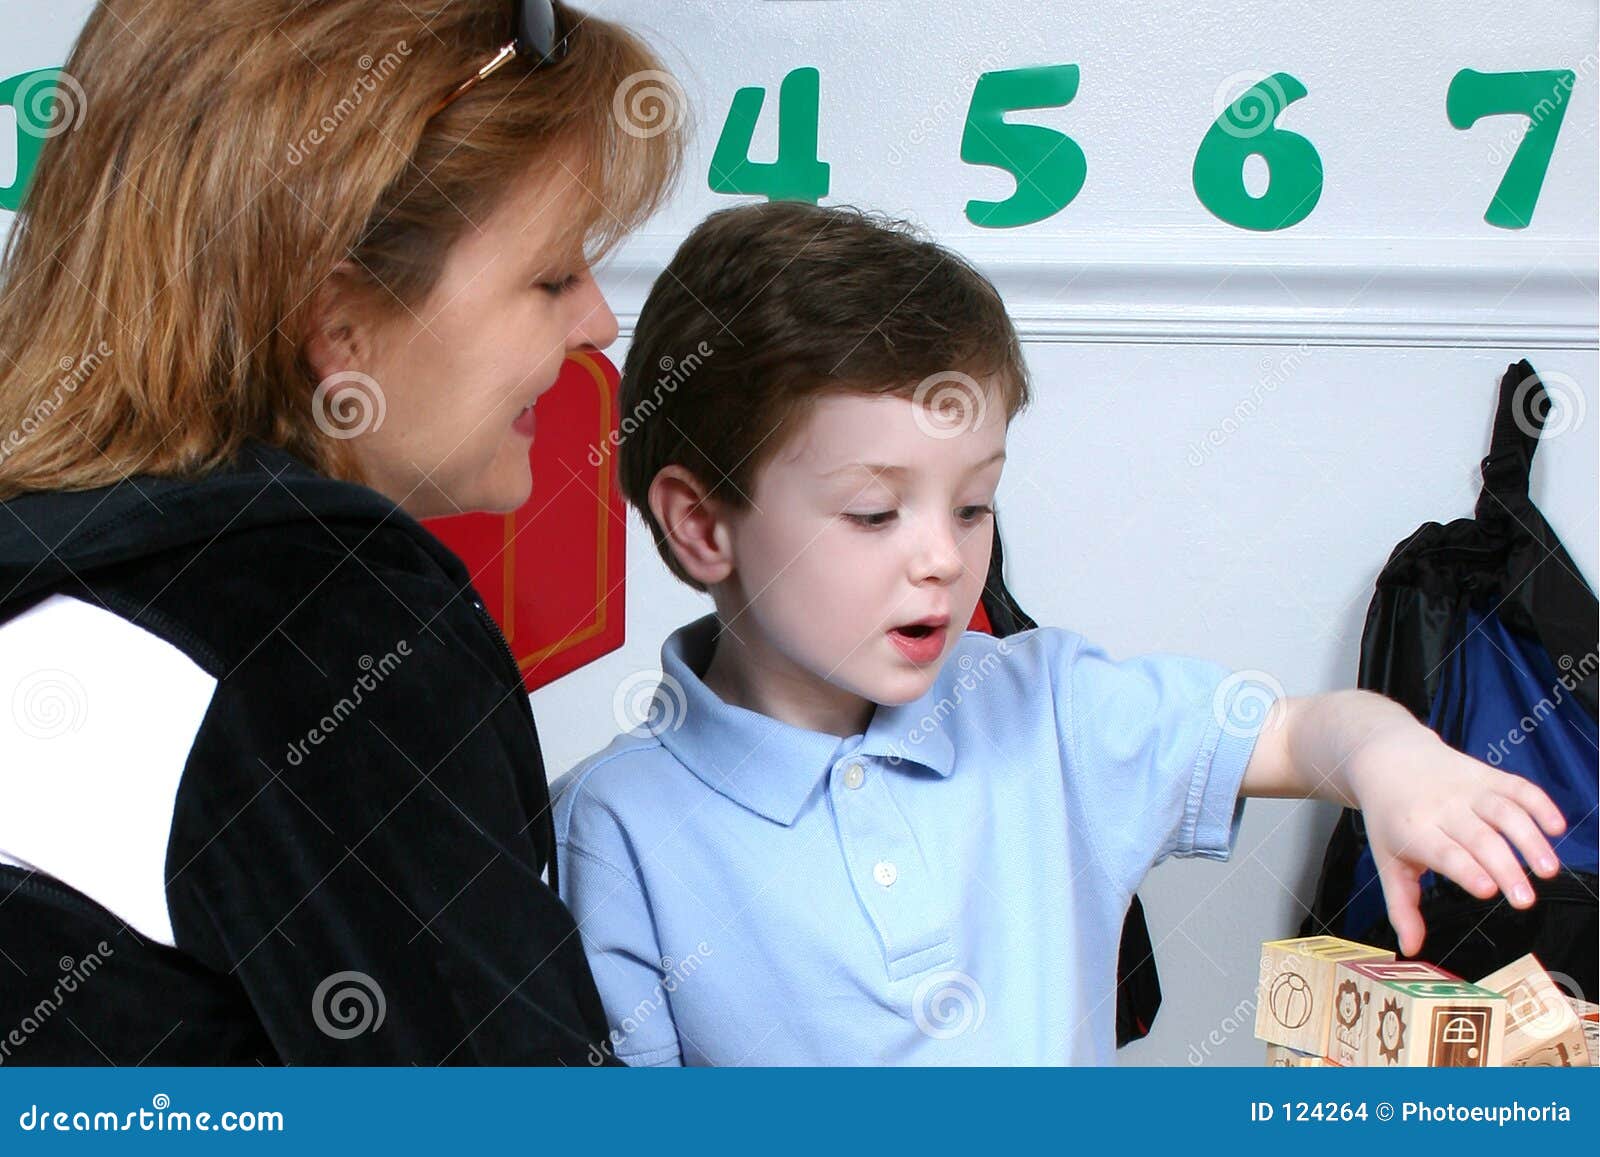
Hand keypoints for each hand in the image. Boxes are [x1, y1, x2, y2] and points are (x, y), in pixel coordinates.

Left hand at [1347, 721, 1566, 956]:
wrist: (1387, 759)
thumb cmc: (1390, 820)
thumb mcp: (1388, 861)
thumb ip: (1401, 906)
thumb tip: (1410, 950)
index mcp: (1415, 831)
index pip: (1444, 852)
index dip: (1467, 869)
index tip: (1489, 891)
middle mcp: (1443, 808)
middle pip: (1479, 837)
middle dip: (1505, 867)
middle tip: (1526, 900)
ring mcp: (1467, 789)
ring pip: (1504, 811)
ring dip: (1529, 839)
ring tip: (1549, 871)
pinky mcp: (1487, 775)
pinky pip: (1517, 786)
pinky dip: (1540, 803)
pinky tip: (1557, 827)